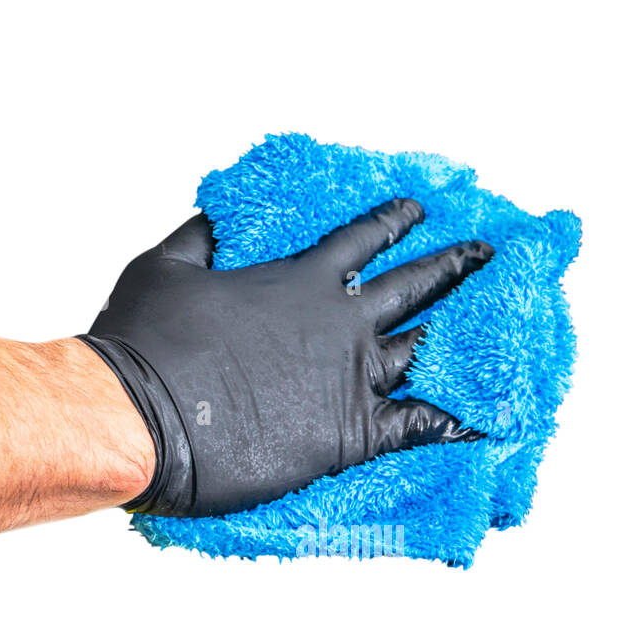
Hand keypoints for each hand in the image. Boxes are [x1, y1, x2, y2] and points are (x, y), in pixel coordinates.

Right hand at [78, 199, 493, 516]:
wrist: (143, 417)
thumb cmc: (145, 342)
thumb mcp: (163, 268)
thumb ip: (199, 238)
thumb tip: (216, 216)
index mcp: (300, 279)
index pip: (361, 238)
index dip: (393, 220)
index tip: (419, 208)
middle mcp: (340, 322)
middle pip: (415, 285)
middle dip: (455, 265)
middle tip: (487, 252)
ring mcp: (353, 377)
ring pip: (426, 347)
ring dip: (465, 333)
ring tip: (498, 325)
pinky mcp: (353, 433)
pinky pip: (420, 425)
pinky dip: (453, 422)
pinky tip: (481, 420)